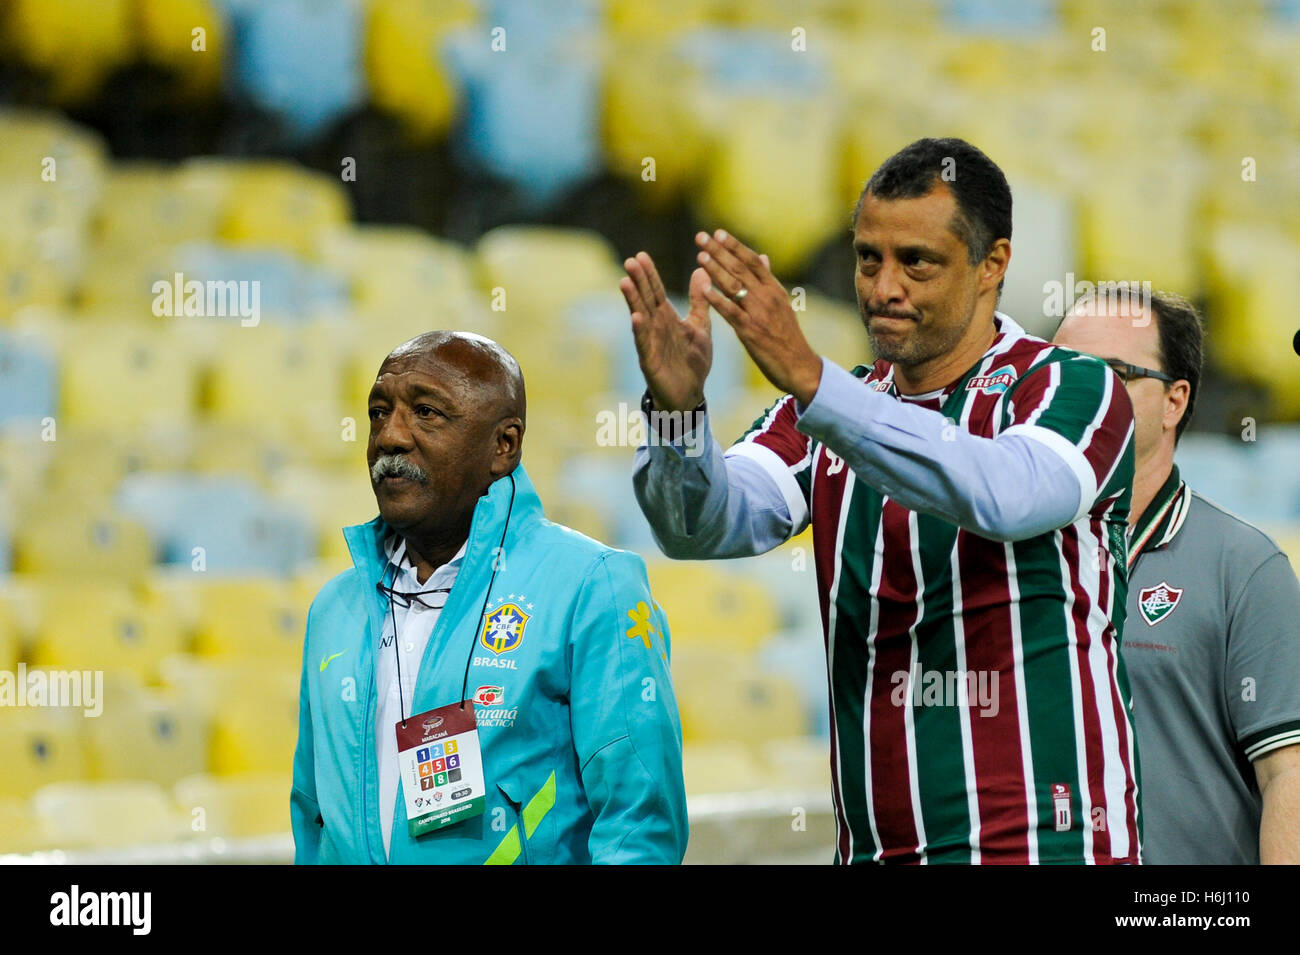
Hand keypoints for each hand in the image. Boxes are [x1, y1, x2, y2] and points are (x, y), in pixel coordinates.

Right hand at [619, 251, 712, 413]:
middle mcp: (655, 327)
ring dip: (632, 301)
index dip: (649, 274)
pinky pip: (644, 344)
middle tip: (630, 261)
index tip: (641, 255)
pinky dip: (640, 331)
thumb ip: (700, 300)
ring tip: (625, 282)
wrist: (690, 394)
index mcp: (667, 318)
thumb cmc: (692, 360)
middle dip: (638, 281)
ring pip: (640, 317)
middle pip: (645, 300)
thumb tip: (701, 270)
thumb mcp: (700, 325)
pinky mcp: (650, 361)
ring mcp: (650, 343)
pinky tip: (635, 318)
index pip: (655, 291)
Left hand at [695, 230, 822, 405]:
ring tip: (700, 255)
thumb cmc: (787, 337)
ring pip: (734, 286)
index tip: (718, 233)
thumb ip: (768, 281)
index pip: (753, 261)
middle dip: (719, 251)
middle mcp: (767, 297)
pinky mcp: (751, 331)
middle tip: (701, 237)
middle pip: (740, 268)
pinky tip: (704, 289)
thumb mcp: (782, 304)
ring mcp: (759, 313)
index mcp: (774, 290)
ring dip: (716, 269)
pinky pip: (731, 312)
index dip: (734, 246)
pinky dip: (717, 299)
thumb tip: (763, 257)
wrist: (799, 366)